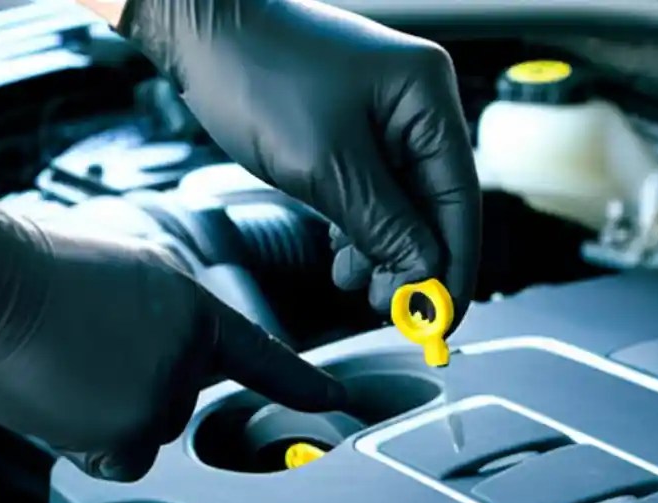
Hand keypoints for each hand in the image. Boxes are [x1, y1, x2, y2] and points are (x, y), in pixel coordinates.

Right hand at [0, 147, 344, 480]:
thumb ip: (154, 317)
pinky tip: (57, 402)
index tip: (334, 401)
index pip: (260, 355)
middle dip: (132, 393)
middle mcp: (187, 352)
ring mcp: (161, 393)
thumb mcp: (115, 269)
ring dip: (104, 417)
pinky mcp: (126, 431)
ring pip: (142, 431)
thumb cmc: (23, 267)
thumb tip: (150, 351)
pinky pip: (117, 460)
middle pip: (176, 404)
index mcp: (190, 305)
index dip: (299, 383)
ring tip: (60, 370)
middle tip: (81, 359)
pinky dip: (87, 445)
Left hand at [116, 0, 481, 328]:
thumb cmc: (257, 74)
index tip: (442, 319)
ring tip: (359, 287)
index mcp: (427, 96)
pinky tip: (345, 257)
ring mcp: (384, 115)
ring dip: (385, 251)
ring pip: (402, 203)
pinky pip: (373, 190)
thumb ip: (382, 224)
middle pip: (434, 204)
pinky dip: (361, 228)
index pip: (460, 198)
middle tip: (393, 311)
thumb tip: (425, 272)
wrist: (198, 29)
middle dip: (415, 262)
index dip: (454, 264)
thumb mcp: (325, 164)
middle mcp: (416, 103)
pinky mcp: (352, 128)